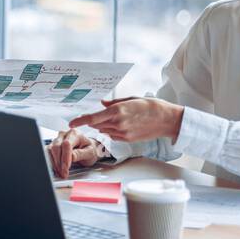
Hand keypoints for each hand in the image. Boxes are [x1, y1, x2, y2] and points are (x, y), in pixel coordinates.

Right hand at [48, 129, 107, 177]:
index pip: (67, 144)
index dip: (65, 157)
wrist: (87, 149)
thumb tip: (71, 156)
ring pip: (50, 150)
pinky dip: (51, 162)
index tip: (66, 168)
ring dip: (54, 163)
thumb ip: (81, 154)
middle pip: (56, 147)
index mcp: (75, 134)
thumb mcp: (90, 152)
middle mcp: (64, 134)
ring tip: (61, 173)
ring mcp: (57, 139)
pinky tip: (56, 169)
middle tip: (64, 173)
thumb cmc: (89, 150)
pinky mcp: (52, 144)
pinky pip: (48, 152)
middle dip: (59, 162)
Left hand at [68, 97, 183, 143]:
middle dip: (93, 120)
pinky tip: (122, 125)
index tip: (71, 122)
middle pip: (96, 125)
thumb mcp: (132, 99)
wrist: (168, 120)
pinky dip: (112, 131)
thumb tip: (101, 103)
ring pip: (103, 130)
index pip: (93, 118)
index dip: (80, 120)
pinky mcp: (127, 140)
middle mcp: (118, 123)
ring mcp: (123, 133)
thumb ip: (114, 102)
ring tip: (116, 118)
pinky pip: (112, 136)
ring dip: (103, 125)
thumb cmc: (152, 106)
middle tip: (96, 115)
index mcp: (118, 111)